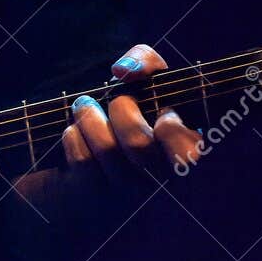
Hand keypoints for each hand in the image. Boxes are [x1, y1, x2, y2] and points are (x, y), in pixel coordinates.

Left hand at [60, 44, 200, 180]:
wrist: (76, 155)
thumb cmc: (122, 114)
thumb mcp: (142, 84)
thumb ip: (145, 62)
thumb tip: (123, 70)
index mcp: (179, 152)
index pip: (188, 155)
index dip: (174, 133)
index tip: (162, 116)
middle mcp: (155, 180)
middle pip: (139, 143)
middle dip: (121, 108)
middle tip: (113, 99)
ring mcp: (124, 194)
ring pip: (108, 150)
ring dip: (90, 117)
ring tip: (83, 107)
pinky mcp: (92, 198)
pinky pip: (83, 162)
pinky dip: (74, 137)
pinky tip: (73, 132)